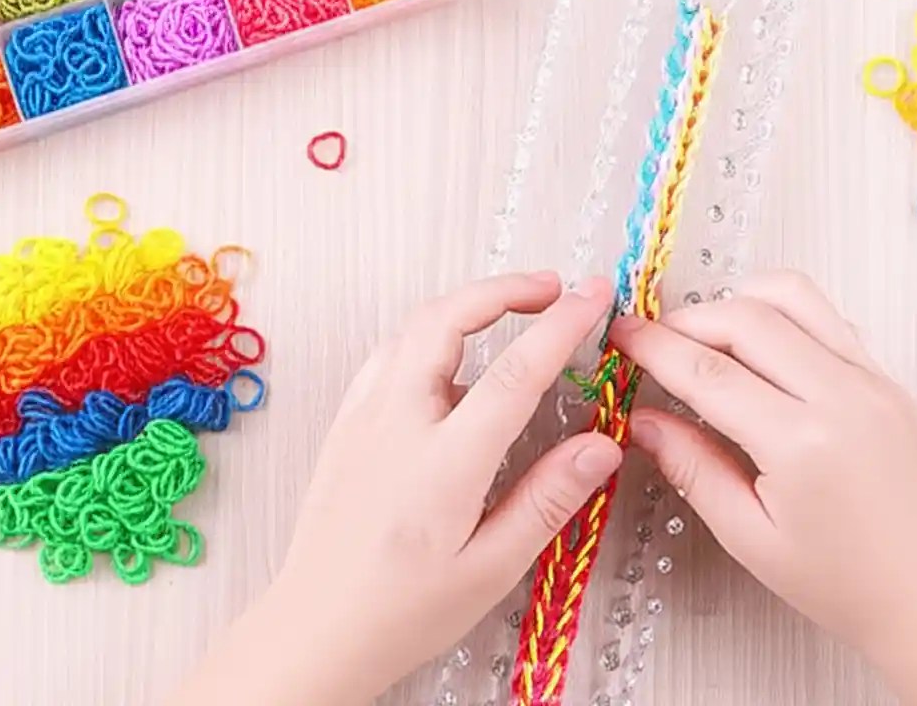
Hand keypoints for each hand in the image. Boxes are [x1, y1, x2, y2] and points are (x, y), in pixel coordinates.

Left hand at [168, 273, 621, 705]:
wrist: (316, 629)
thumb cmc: (401, 611)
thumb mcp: (490, 568)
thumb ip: (547, 500)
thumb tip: (601, 445)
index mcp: (443, 463)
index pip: (513, 372)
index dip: (559, 325)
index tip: (592, 296)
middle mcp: (396, 424)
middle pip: (447, 320)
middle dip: (504, 289)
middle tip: (552, 288)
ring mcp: (363, 419)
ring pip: (412, 331)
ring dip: (464, 307)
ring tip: (510, 312)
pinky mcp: (346, 427)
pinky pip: (389, 358)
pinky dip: (429, 336)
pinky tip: (452, 360)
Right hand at [610, 270, 916, 705]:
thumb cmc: (844, 585)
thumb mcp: (749, 537)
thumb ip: (692, 467)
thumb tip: (641, 420)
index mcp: (801, 443)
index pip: (708, 371)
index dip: (654, 347)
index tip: (621, 335)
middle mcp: (843, 396)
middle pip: (747, 318)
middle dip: (688, 318)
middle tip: (651, 338)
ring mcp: (875, 381)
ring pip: (796, 299)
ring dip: (739, 302)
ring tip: (704, 333)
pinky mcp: (893, 383)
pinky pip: (831, 322)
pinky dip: (786, 316)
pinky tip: (761, 348)